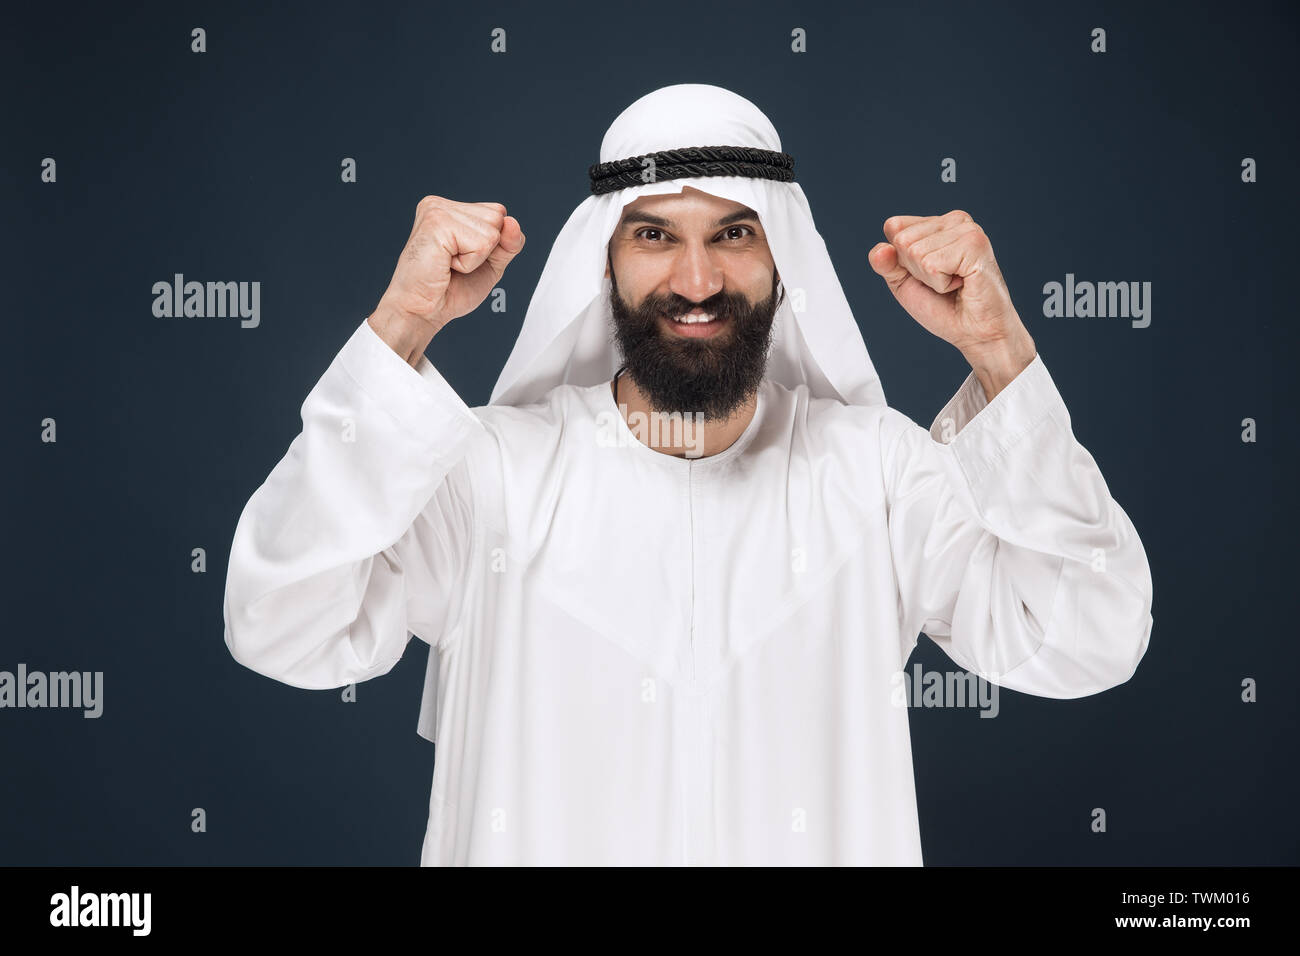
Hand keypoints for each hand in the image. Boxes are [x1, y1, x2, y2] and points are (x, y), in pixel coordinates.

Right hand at [369, 196, 524, 364]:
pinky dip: (470, 263)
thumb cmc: (448, 291)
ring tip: (448, 265)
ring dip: (476, 258)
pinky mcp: (437, 223)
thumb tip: (513, 222)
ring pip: (493, 231)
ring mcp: (437, 211)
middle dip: (486, 250)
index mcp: (449, 209)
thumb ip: (508, 243)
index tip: (462, 259)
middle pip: (498, 217)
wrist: (421, 312)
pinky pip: (482, 243)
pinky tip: (445, 265)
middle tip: (453, 264)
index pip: (499, 214)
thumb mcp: (490, 265)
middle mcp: (440, 205)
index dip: (492, 245)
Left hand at [868, 210, 1034, 397]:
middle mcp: (954, 219)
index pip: (894, 227)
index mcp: (938, 223)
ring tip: (955, 284)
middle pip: (902, 240)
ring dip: (930, 279)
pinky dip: (941, 284)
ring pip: (915, 252)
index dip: (900, 261)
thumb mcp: (903, 283)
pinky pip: (932, 264)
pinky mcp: (975, 244)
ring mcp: (967, 229)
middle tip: (943, 282)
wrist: (975, 332)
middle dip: (915, 271)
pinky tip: (962, 284)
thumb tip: (881, 250)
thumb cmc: (944, 307)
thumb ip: (885, 264)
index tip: (927, 274)